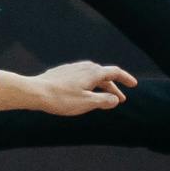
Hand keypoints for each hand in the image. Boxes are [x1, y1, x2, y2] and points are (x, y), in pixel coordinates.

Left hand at [0, 59, 133, 115]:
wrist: (35, 91)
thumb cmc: (61, 99)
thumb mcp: (87, 103)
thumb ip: (104, 101)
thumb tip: (115, 99)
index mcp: (93, 73)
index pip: (115, 72)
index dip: (126, 78)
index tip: (133, 85)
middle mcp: (84, 67)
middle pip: (104, 75)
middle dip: (113, 87)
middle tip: (120, 100)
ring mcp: (72, 68)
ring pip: (92, 76)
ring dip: (101, 86)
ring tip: (103, 97)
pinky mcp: (62, 72)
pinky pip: (81, 76)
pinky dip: (89, 84)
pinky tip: (84, 92)